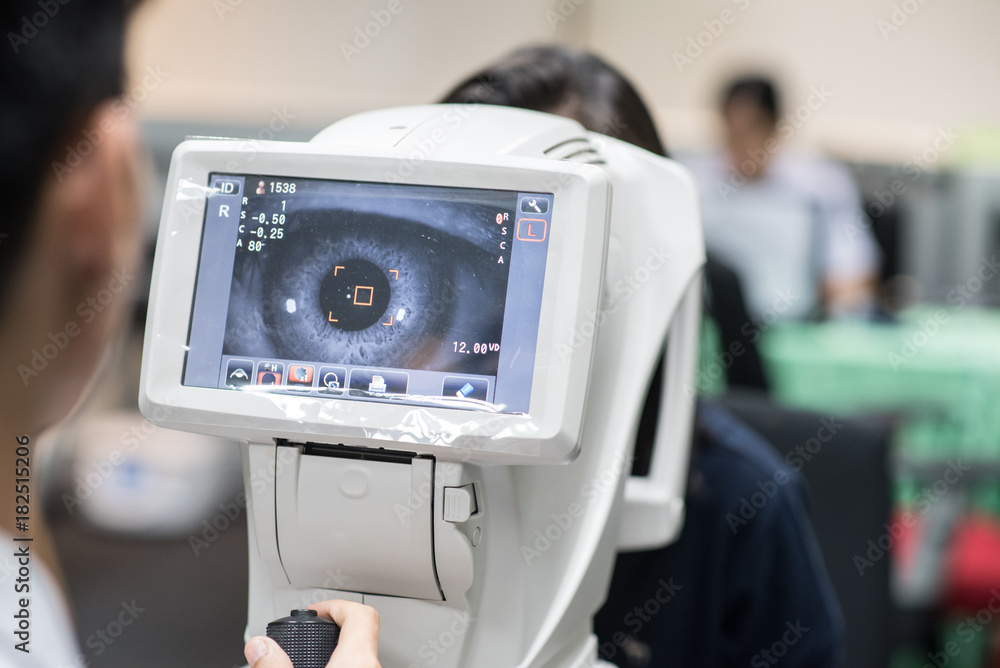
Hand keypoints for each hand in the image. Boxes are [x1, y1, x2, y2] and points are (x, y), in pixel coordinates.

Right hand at [245, 600, 380, 667]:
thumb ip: (275, 665)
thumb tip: (258, 647)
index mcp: (358, 661)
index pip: (360, 614)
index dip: (336, 606)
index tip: (315, 611)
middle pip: (360, 634)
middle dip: (333, 629)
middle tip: (310, 633)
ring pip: (361, 655)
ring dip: (337, 650)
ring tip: (311, 655)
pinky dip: (342, 664)